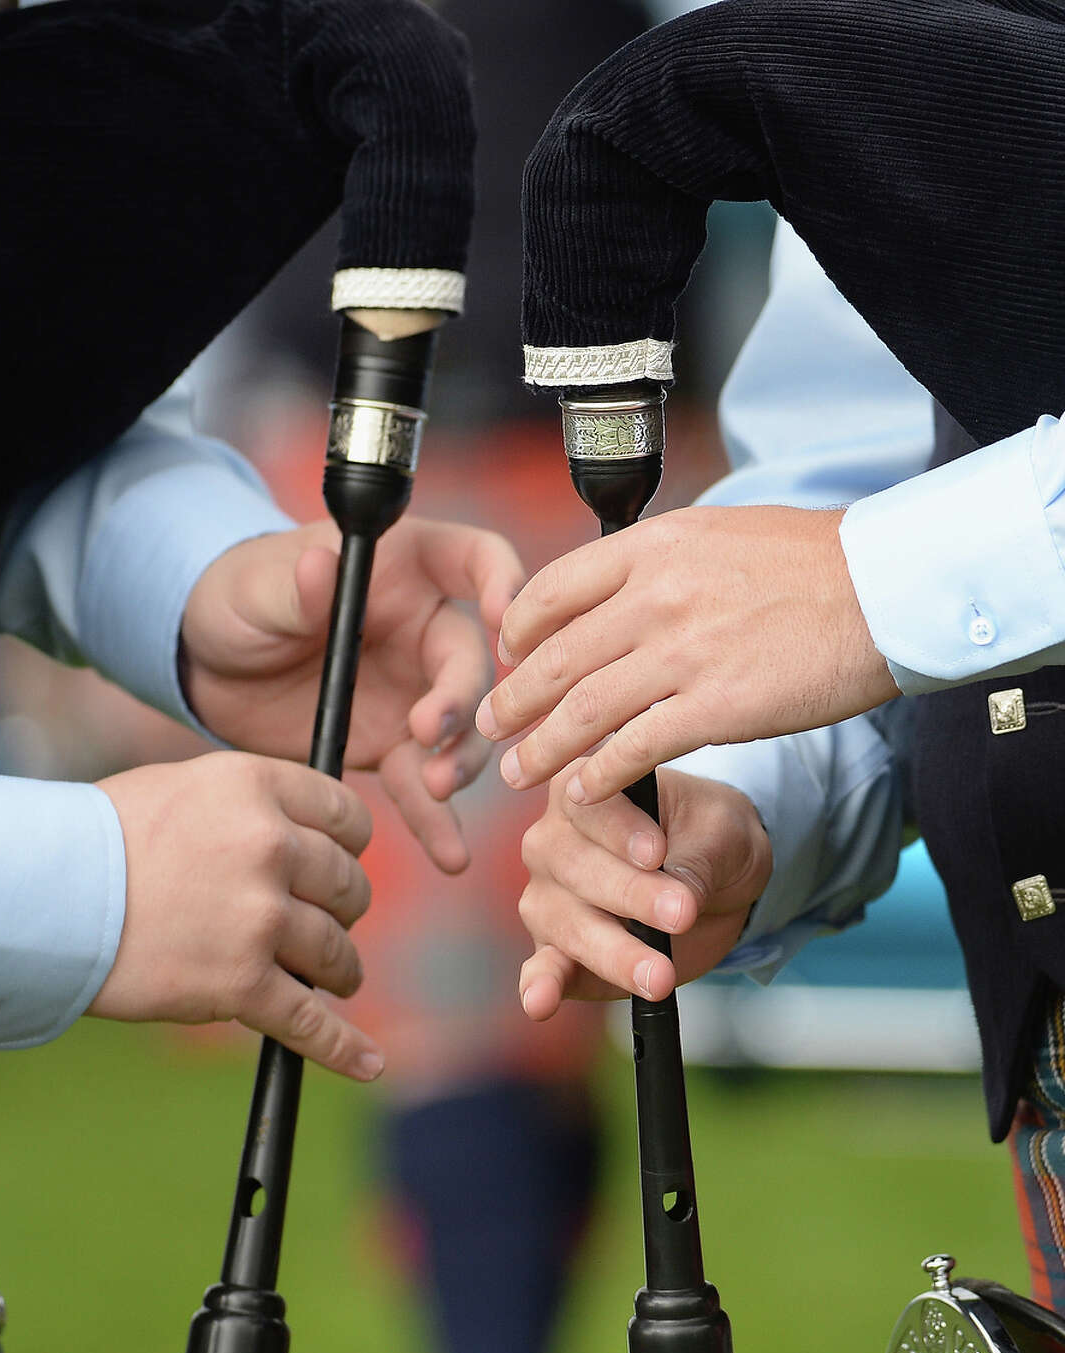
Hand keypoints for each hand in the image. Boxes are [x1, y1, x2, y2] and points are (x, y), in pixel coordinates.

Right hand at [89, 752, 383, 1078]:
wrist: (43, 894)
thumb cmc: (99, 840)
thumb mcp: (183, 788)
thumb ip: (248, 808)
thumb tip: (300, 839)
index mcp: (255, 787)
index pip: (346, 814)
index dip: (351, 845)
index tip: (343, 864)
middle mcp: (268, 846)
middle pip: (349, 885)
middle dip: (343, 909)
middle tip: (324, 924)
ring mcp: (258, 917)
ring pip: (336, 952)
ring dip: (340, 971)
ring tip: (332, 979)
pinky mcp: (242, 982)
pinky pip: (311, 1023)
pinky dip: (345, 1049)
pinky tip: (368, 1065)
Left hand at [180, 516, 523, 871]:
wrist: (207, 665)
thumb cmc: (239, 596)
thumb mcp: (258, 585)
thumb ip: (294, 585)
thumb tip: (319, 565)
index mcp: (406, 570)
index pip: (476, 559)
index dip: (502, 581)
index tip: (500, 617)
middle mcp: (425, 630)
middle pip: (471, 663)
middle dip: (462, 701)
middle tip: (428, 733)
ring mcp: (415, 693)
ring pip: (462, 732)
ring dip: (460, 763)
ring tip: (434, 790)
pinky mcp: (392, 746)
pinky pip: (423, 783)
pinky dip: (435, 820)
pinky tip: (448, 854)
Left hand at [476, 505, 897, 802]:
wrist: (885, 590)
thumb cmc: (813, 564)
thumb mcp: (721, 534)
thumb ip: (661, 563)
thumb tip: (620, 589)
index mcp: (654, 548)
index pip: (553, 590)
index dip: (519, 631)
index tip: (510, 658)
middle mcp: (656, 597)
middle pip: (557, 657)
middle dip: (514, 700)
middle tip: (490, 727)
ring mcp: (684, 653)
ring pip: (583, 709)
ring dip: (542, 748)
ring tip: (518, 773)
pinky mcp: (716, 707)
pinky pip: (635, 749)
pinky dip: (600, 776)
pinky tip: (581, 795)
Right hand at [517, 763, 772, 1019]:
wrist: (718, 884)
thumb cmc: (712, 839)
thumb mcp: (723, 834)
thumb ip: (697, 858)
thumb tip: (680, 901)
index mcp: (585, 789)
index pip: (589, 806)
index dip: (620, 832)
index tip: (657, 854)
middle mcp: (552, 841)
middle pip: (573, 866)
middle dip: (630, 895)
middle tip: (682, 914)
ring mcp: (547, 898)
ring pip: (564, 922)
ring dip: (612, 951)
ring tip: (658, 976)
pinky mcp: (558, 951)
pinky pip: (542, 968)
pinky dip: (540, 985)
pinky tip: (541, 1002)